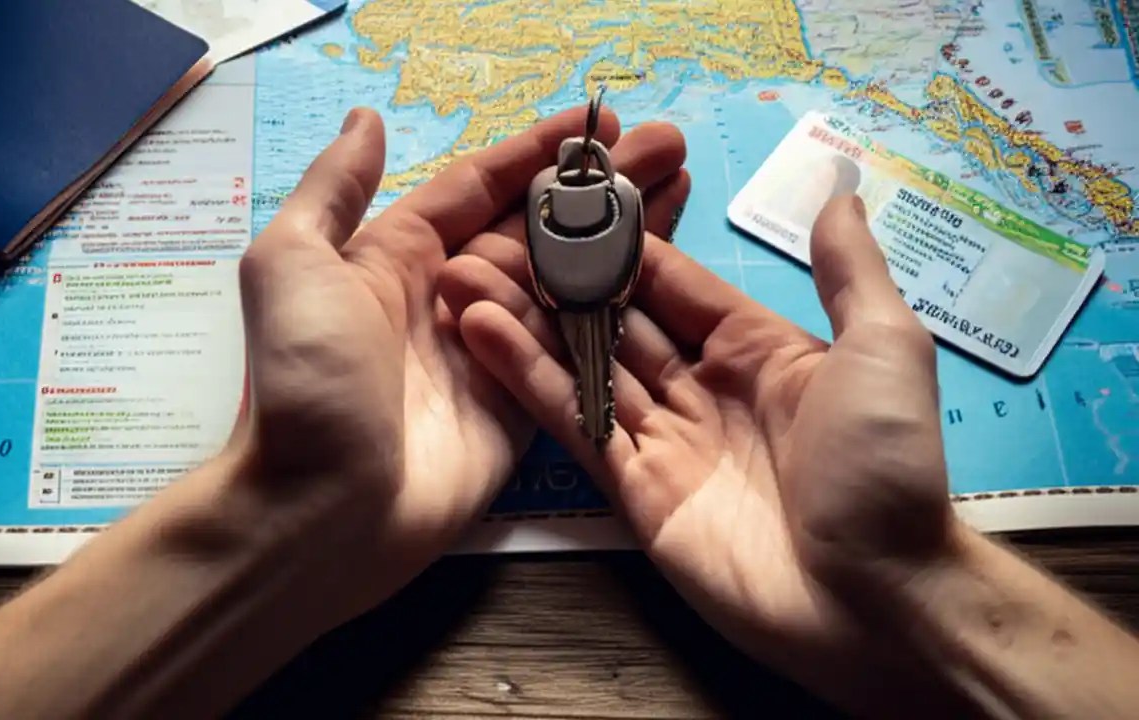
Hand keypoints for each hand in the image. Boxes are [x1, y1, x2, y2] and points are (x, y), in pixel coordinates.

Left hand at [225, 107, 688, 630]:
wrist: (323, 508)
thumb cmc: (305, 380)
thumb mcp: (293, 263)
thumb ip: (333, 187)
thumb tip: (366, 116)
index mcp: (397, 255)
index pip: (480, 187)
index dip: (539, 152)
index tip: (598, 122)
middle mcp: (450, 296)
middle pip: (537, 227)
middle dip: (596, 187)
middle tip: (666, 145)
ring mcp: (492, 351)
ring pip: (566, 279)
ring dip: (618, 234)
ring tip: (679, 186)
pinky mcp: (524, 403)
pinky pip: (574, 344)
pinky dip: (616, 305)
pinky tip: (664, 269)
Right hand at [446, 196, 960, 713]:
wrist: (872, 598)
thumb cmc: (884, 465)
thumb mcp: (886, 347)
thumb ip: (847, 271)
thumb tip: (837, 191)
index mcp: (757, 347)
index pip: (674, 283)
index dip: (620, 245)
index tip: (564, 205)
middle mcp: (702, 386)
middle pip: (616, 321)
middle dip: (557, 281)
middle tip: (492, 238)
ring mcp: (663, 438)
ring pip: (582, 366)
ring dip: (526, 321)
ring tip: (464, 273)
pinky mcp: (632, 488)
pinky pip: (573, 424)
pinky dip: (527, 380)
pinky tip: (481, 332)